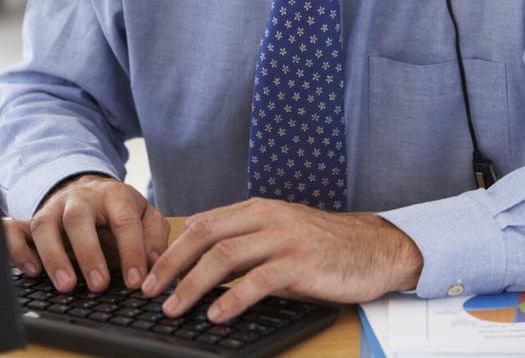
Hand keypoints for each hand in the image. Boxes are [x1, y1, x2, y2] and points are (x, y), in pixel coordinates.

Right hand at [6, 175, 169, 293]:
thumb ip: (154, 238)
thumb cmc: (120, 211)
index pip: (124, 220)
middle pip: (79, 218)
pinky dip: (18, 249)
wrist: (89, 190)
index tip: (135, 281)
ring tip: (66, 285)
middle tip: (99, 285)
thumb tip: (155, 264)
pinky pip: (15, 229)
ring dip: (53, 255)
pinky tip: (31, 271)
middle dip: (88, 252)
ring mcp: (54, 208)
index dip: (131, 250)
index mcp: (114, 195)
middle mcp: (81, 198)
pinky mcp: (31, 220)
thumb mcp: (145, 216)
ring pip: (45, 224)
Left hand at [142, 198, 422, 322]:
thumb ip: (248, 242)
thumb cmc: (325, 244)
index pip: (203, 223)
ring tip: (174, 308)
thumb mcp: (281, 233)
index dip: (173, 247)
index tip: (152, 272)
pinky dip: (233, 298)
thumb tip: (205, 267)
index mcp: (257, 209)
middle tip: (149, 290)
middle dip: (172, 264)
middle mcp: (266, 218)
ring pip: (225, 257)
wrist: (375, 248)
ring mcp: (284, 238)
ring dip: (193, 284)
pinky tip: (217, 314)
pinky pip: (258, 280)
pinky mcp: (301, 263)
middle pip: (206, 235)